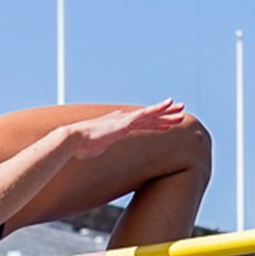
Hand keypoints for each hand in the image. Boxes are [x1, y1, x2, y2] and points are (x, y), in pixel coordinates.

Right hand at [64, 99, 187, 158]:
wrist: (73, 140)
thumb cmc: (81, 146)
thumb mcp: (95, 148)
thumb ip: (100, 146)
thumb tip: (96, 149)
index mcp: (119, 127)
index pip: (142, 124)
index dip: (156, 123)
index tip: (167, 124)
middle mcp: (123, 121)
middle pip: (150, 117)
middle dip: (166, 115)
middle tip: (180, 111)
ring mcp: (124, 120)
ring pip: (151, 114)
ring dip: (167, 112)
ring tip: (181, 108)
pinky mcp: (124, 123)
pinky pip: (145, 115)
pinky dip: (157, 110)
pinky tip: (168, 105)